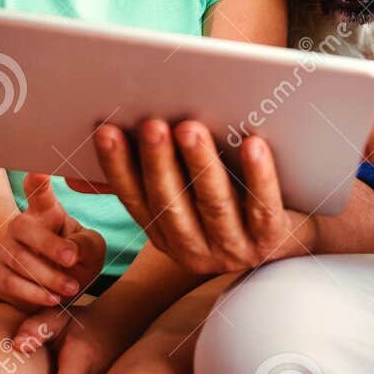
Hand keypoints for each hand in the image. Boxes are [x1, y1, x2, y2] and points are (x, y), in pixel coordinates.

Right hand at [0, 173, 105, 308]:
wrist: (44, 284)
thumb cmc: (72, 257)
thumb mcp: (89, 246)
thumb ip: (87, 244)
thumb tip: (74, 251)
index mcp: (45, 211)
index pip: (38, 191)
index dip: (38, 182)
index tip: (40, 173)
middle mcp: (22, 226)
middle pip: (25, 228)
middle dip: (49, 244)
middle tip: (72, 258)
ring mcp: (7, 250)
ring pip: (20, 260)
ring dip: (48, 276)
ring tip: (72, 287)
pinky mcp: (0, 276)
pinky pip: (12, 283)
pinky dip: (33, 293)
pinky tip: (53, 298)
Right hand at [92, 119, 310, 273]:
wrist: (298, 228)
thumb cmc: (232, 195)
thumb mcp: (184, 191)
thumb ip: (143, 175)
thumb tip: (75, 168)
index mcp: (165, 233)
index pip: (134, 199)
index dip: (118, 166)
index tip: (107, 130)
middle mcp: (194, 248)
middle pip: (171, 204)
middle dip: (158, 162)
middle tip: (152, 125)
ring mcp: (234, 248)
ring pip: (214, 205)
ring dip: (200, 165)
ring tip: (191, 128)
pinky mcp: (273, 240)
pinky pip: (264, 208)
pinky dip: (259, 176)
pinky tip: (254, 144)